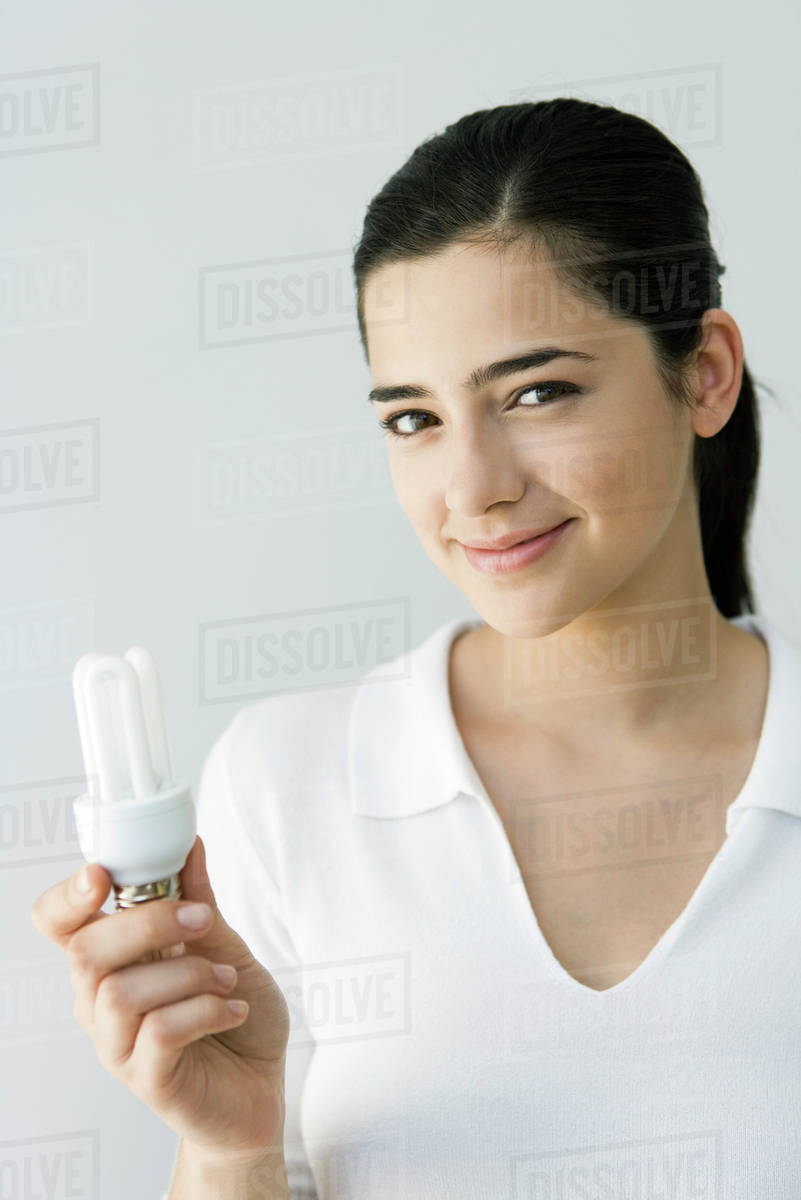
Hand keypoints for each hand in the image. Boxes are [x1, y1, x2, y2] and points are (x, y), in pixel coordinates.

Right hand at [30, 835, 290, 1165]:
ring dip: (188, 975)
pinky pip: (160, 1032)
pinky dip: (205, 1010)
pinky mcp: (147, 1080)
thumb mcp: (222, 945)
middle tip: (202, 921)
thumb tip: (190, 844)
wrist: (262, 1085)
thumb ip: (199, 900)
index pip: (57, 924)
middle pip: (85, 952)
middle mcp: (101, 1002)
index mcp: (112, 960)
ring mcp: (119, 1045)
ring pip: (121, 993)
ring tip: (227, 982)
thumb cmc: (234, 1012)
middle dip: (149, 923)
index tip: (101, 875)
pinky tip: (232, 1010)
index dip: (66, 897)